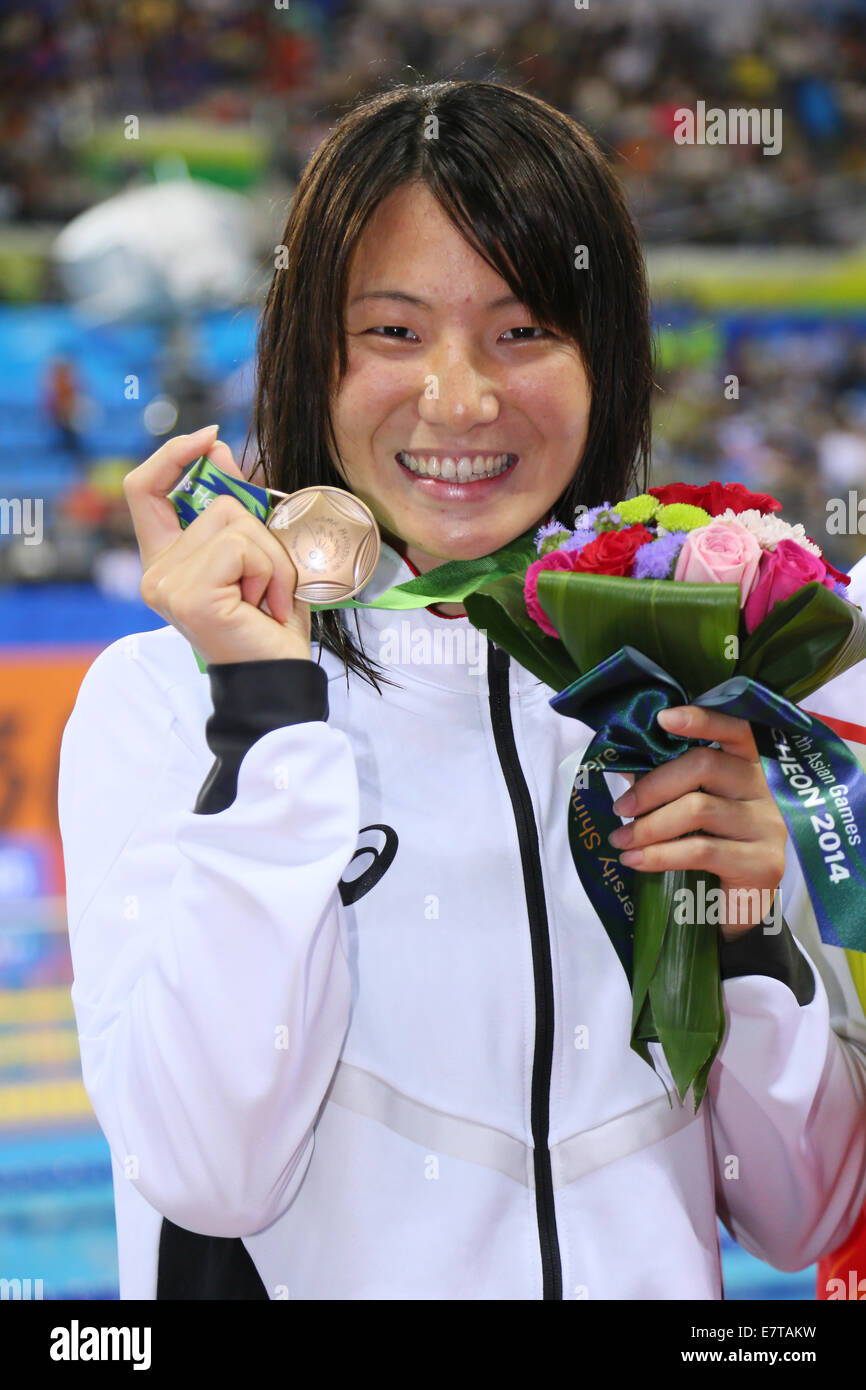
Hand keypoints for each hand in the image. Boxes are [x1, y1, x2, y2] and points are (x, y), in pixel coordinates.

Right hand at [124, 426, 312, 664]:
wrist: (280, 677)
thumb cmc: (272, 623)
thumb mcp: (258, 553)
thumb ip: (233, 505)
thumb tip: (216, 451)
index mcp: (166, 561)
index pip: (143, 490)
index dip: (172, 455)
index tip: (209, 439)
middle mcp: (157, 574)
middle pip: (214, 502)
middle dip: (261, 533)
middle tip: (269, 584)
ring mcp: (167, 585)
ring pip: (233, 521)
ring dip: (271, 557)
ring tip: (270, 598)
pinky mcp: (188, 595)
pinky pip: (240, 547)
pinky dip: (269, 570)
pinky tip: (266, 605)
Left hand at [606, 705, 787, 941]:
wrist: (733, 912)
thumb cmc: (709, 851)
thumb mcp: (689, 812)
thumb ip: (666, 784)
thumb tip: (624, 762)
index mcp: (749, 766)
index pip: (734, 730)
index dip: (701, 719)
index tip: (663, 719)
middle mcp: (765, 790)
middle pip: (705, 766)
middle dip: (653, 786)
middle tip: (620, 808)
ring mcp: (769, 826)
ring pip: (699, 809)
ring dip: (649, 825)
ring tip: (621, 839)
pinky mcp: (763, 863)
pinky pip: (701, 850)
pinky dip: (659, 854)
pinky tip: (635, 860)